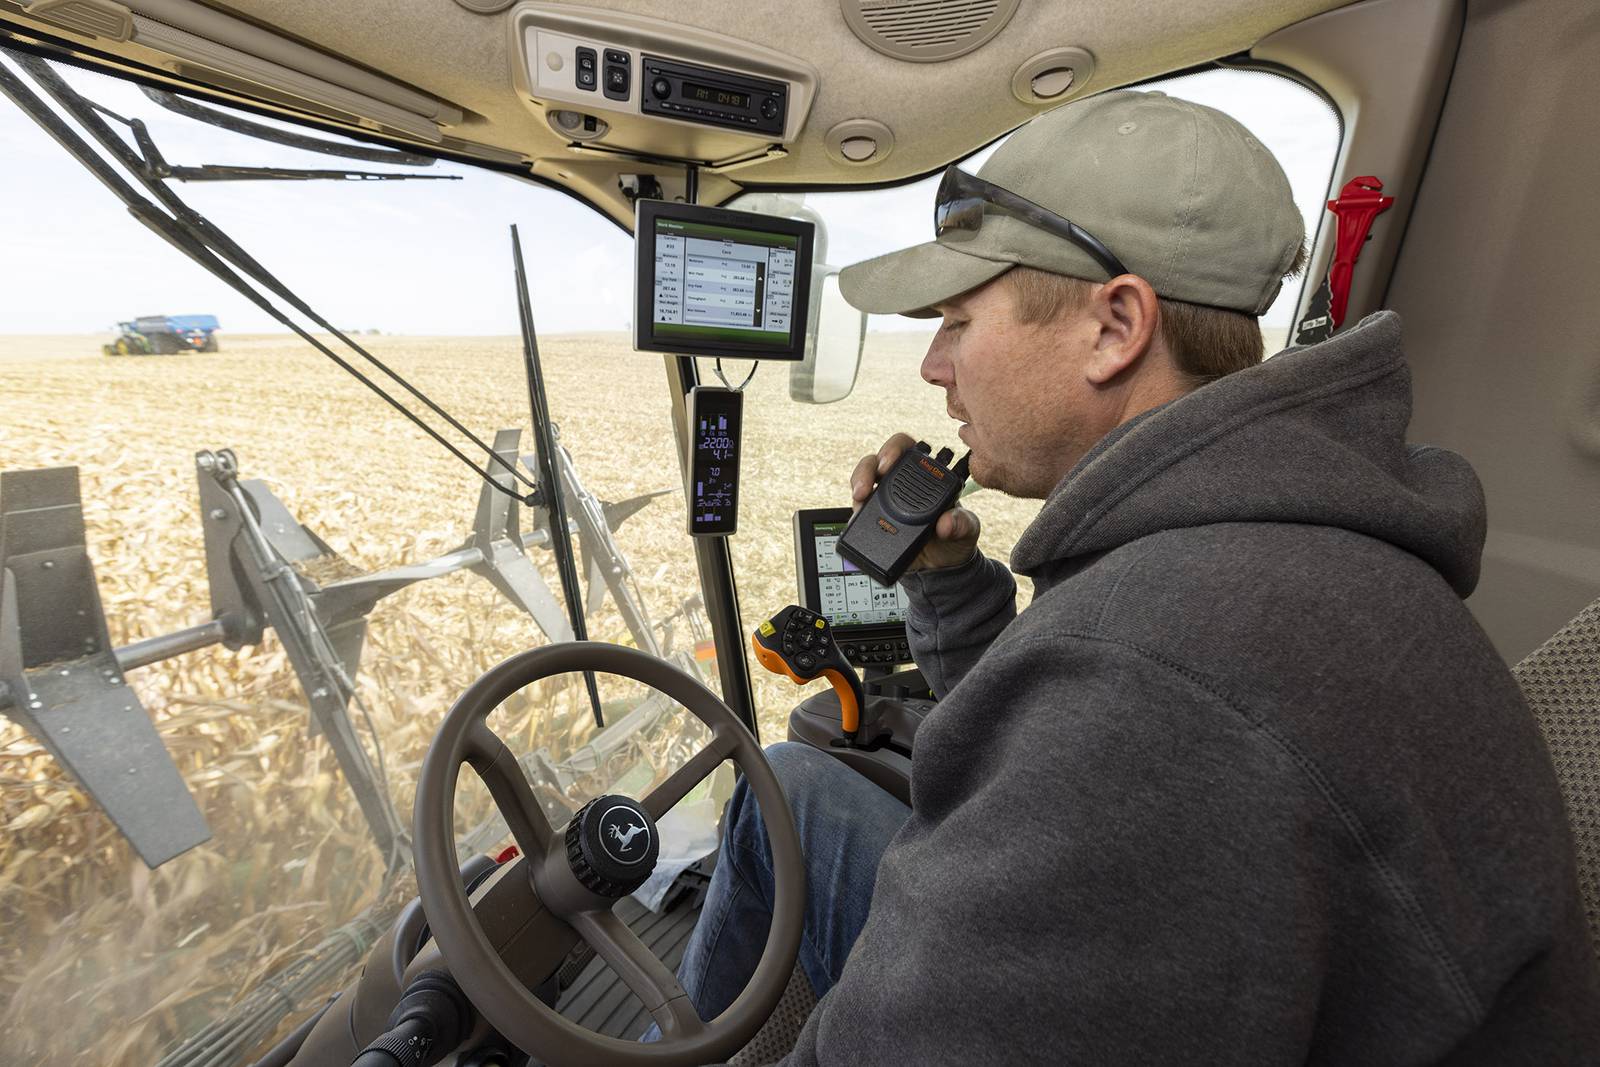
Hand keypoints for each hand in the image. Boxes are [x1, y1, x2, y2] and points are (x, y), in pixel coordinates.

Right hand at [850, 433, 980, 572]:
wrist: (941, 567)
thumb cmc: (956, 539)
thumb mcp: (967, 529)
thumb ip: (961, 523)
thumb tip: (946, 523)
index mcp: (924, 476)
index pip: (906, 449)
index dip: (894, 448)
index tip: (889, 462)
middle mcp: (900, 484)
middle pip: (877, 461)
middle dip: (869, 467)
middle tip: (871, 481)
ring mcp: (884, 501)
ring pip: (863, 481)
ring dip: (858, 483)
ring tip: (860, 497)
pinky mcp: (873, 520)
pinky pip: (858, 510)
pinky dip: (855, 511)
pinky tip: (857, 516)